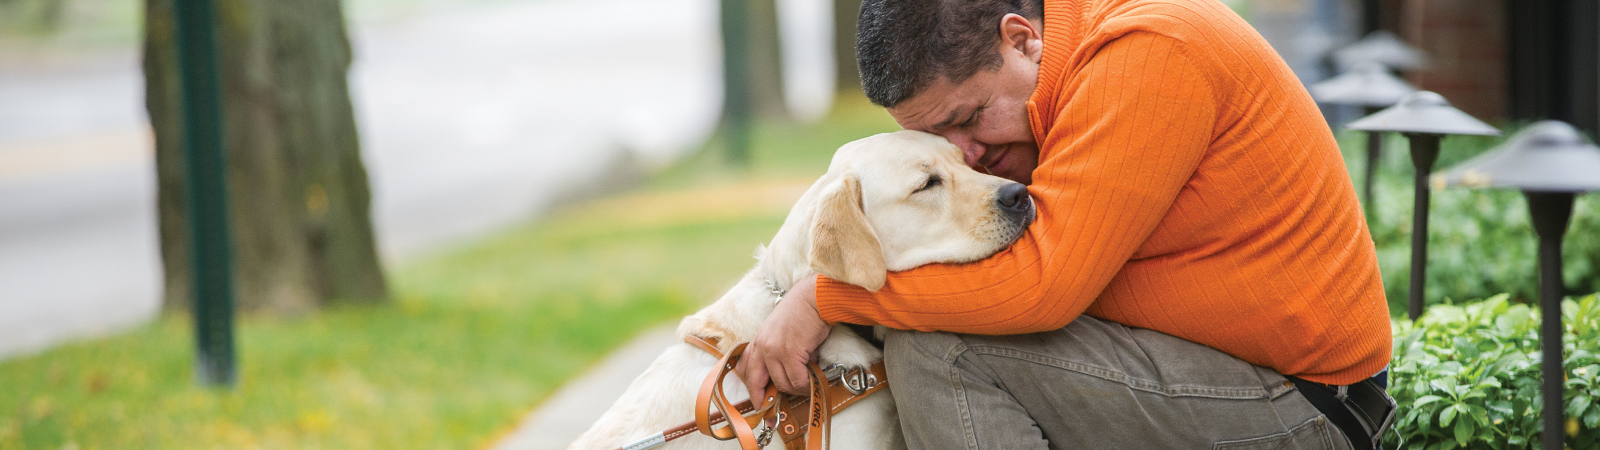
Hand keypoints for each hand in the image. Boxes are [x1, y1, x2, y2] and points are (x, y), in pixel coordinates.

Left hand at [736, 274, 830, 399]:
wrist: (814, 298)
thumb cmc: (802, 313)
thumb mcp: (780, 331)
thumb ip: (777, 351)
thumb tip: (786, 375)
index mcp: (758, 340)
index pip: (744, 369)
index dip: (750, 389)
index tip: (757, 402)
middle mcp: (762, 346)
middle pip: (756, 382)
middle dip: (763, 399)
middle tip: (771, 411)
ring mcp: (774, 350)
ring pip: (781, 384)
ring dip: (795, 388)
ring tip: (806, 383)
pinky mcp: (790, 353)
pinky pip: (797, 380)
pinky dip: (806, 384)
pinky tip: (813, 378)